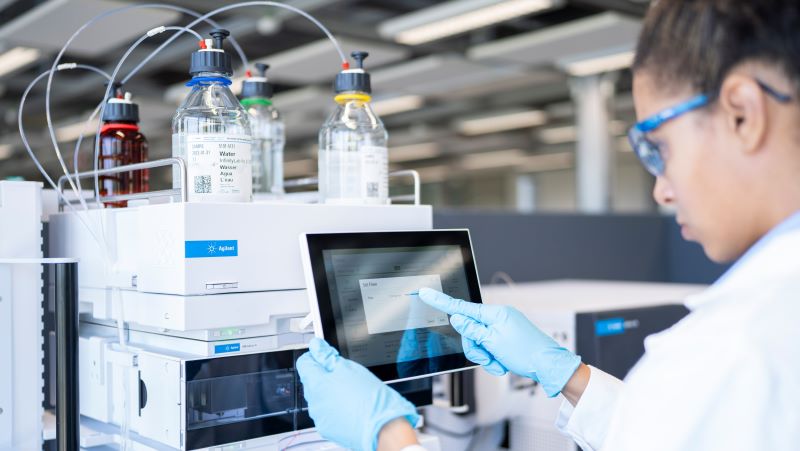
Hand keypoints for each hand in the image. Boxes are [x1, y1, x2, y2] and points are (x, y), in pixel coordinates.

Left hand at [296, 338, 419, 450]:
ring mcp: (320, 417)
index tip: (327, 356)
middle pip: (312, 380)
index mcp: (316, 384)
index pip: (304, 363)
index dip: (317, 356)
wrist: (383, 427)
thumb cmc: (370, 398)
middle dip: (325, 375)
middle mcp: (313, 402)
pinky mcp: (328, 428)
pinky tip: (350, 406)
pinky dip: (335, 408)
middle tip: (346, 375)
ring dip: (330, 392)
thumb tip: (316, 346)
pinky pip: (326, 412)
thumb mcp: (349, 368)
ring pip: (320, 397)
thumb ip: (328, 356)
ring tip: (351, 393)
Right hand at [418, 288, 580, 396]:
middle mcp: (498, 317)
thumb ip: (472, 330)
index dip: (441, 301)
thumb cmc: (526, 353)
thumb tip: (457, 317)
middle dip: (476, 348)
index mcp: (494, 313)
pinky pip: (490, 346)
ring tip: (499, 363)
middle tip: (488, 358)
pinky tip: (504, 363)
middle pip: (470, 330)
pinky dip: (494, 357)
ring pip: (479, 341)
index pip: (461, 307)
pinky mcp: (506, 336)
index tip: (426, 293)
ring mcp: (503, 326)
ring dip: (486, 356)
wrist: (549, 365)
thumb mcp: (493, 342)